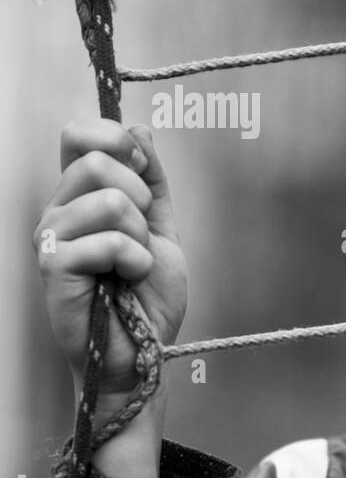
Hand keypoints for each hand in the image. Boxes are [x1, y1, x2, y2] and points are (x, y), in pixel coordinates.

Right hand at [34, 118, 187, 399]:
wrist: (142, 349)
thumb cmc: (146, 295)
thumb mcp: (163, 227)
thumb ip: (153, 180)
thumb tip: (139, 128)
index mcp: (81, 195)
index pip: (78, 135)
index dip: (116, 140)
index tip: (141, 170)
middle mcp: (59, 209)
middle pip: (96, 161)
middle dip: (140, 196)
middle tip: (142, 233)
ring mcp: (51, 236)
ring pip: (110, 200)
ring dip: (141, 235)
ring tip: (133, 263)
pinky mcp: (53, 266)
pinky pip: (108, 240)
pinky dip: (135, 261)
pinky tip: (127, 280)